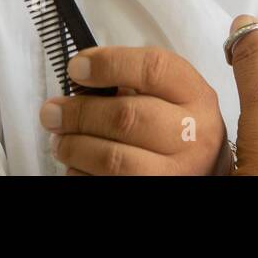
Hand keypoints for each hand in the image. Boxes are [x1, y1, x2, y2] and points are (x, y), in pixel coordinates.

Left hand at [39, 46, 228, 174]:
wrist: (205, 170)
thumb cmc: (177, 126)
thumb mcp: (170, 93)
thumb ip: (132, 81)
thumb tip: (79, 84)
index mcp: (195, 95)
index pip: (152, 68)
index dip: (108, 64)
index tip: (76, 67)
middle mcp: (194, 134)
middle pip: (126, 116)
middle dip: (79, 113)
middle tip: (52, 112)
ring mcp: (178, 172)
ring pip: (114, 159)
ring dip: (75, 147)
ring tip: (60, 141)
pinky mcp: (158, 193)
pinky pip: (108, 186)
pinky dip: (82, 174)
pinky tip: (76, 165)